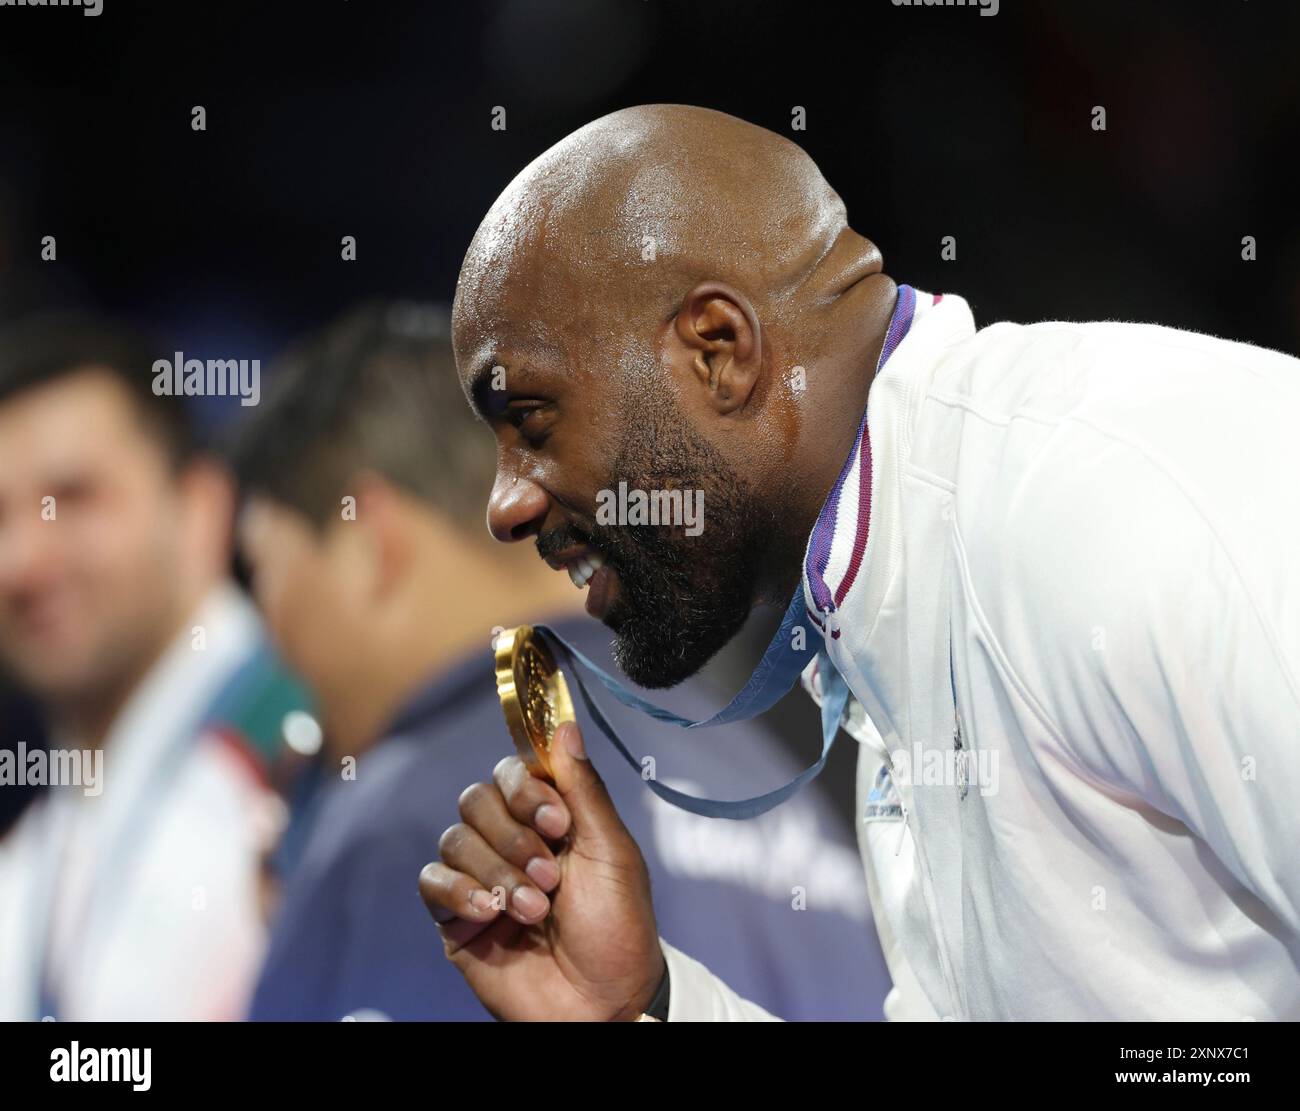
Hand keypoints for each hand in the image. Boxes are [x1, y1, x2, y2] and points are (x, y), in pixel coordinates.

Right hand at [420, 720, 664, 1019]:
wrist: (602, 1003)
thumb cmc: (618, 928)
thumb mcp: (612, 852)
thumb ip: (583, 790)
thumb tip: (565, 725)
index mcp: (550, 820)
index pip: (513, 772)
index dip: (525, 788)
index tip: (556, 821)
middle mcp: (511, 842)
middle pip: (477, 799)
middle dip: (513, 835)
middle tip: (550, 874)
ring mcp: (481, 879)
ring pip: (455, 839)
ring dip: (498, 871)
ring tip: (535, 909)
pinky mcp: (456, 918)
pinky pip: (432, 882)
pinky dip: (461, 891)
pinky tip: (491, 913)